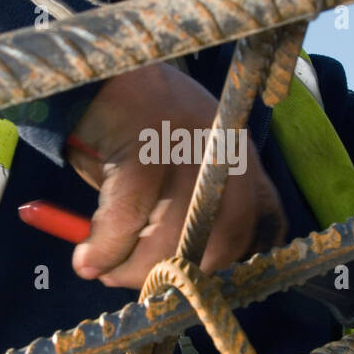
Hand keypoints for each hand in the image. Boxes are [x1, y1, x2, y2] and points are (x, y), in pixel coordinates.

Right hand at [64, 63, 286, 288]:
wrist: (97, 67)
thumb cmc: (135, 121)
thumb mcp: (180, 159)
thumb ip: (190, 207)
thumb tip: (173, 272)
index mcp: (240, 156)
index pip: (267, 222)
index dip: (240, 260)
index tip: (204, 279)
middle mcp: (226, 155)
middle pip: (224, 242)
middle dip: (179, 276)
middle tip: (142, 286)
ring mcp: (189, 153)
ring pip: (171, 240)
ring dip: (132, 270)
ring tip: (103, 272)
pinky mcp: (146, 153)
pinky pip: (125, 222)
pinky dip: (102, 250)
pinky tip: (86, 257)